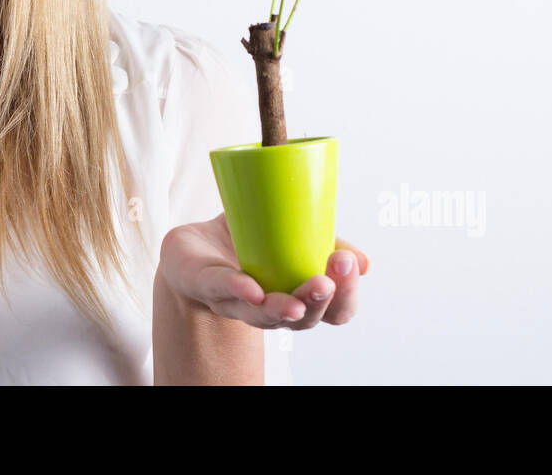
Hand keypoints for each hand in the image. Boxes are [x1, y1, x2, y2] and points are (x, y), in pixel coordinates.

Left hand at [157, 212, 368, 329]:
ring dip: (284, 306)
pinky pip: (222, 290)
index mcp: (296, 295)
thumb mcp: (286, 231)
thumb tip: (363, 261)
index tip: (350, 262)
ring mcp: (236, 301)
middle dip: (321, 301)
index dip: (346, 295)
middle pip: (304, 320)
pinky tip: (252, 288)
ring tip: (301, 295)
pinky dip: (237, 289)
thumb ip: (320, 239)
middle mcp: (270, 308)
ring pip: (263, 315)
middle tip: (329, 279)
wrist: (188, 250)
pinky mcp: (205, 284)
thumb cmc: (243, 242)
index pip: (333, 311)